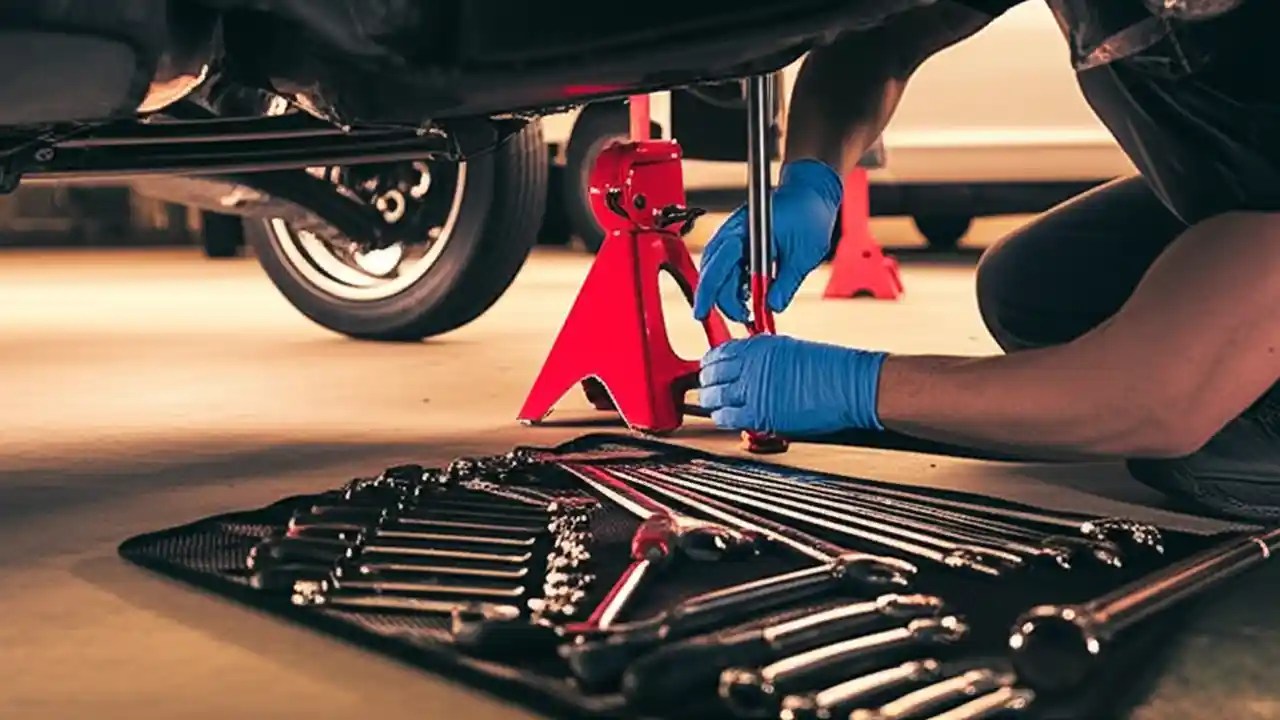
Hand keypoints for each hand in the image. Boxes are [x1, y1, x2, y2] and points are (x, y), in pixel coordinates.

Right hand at [693, 160, 841, 322]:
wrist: (812, 191)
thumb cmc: (808, 212)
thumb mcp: (803, 254)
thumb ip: (786, 283)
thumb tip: (772, 307)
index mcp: (745, 231)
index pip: (718, 265)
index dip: (708, 292)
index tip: (702, 313)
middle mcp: (733, 233)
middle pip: (714, 272)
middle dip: (723, 299)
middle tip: (745, 318)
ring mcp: (735, 237)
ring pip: (719, 272)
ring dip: (729, 293)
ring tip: (749, 310)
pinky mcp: (741, 243)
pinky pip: (729, 268)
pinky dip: (735, 284)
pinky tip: (749, 294)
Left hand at [699, 335, 887, 434]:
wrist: (853, 386)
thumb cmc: (832, 369)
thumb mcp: (791, 350)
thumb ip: (764, 358)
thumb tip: (747, 368)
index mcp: (760, 345)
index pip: (719, 353)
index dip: (711, 364)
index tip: (710, 370)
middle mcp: (752, 364)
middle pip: (711, 375)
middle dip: (707, 383)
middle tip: (708, 388)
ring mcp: (754, 389)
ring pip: (714, 397)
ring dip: (711, 402)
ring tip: (713, 405)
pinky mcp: (761, 414)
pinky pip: (727, 417)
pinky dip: (722, 418)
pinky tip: (725, 418)